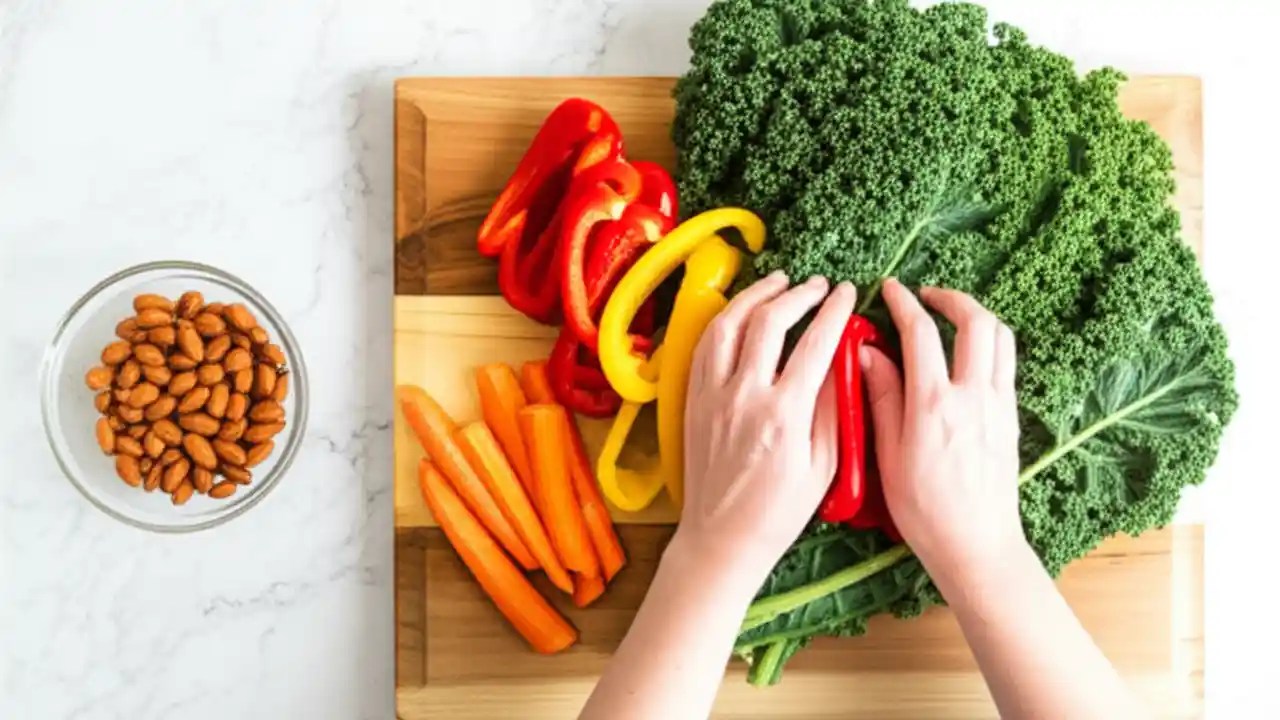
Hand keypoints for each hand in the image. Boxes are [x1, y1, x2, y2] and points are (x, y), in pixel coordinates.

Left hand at [676, 272, 856, 586]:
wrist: (722, 537)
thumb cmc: (779, 511)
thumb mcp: (824, 465)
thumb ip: (835, 407)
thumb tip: (845, 357)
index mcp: (784, 416)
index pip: (814, 344)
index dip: (834, 312)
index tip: (848, 293)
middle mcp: (743, 397)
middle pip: (769, 322)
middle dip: (797, 295)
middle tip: (817, 285)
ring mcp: (712, 396)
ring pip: (729, 324)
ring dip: (755, 295)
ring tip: (779, 282)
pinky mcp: (692, 400)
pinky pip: (705, 345)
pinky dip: (725, 318)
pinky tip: (743, 311)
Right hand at [862, 279, 1023, 582]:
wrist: (976, 545)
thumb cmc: (924, 511)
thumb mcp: (889, 455)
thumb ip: (881, 397)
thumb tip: (868, 353)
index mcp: (933, 405)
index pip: (920, 333)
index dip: (904, 303)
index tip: (891, 289)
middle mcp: (973, 396)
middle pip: (975, 322)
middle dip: (951, 298)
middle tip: (927, 296)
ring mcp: (998, 405)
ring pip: (1000, 338)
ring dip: (976, 316)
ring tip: (951, 317)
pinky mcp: (1010, 418)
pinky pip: (1006, 364)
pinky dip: (989, 344)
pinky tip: (966, 355)